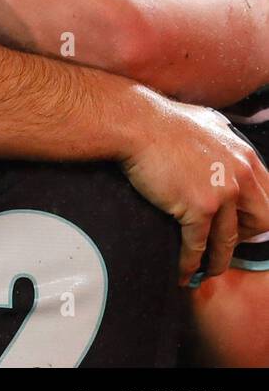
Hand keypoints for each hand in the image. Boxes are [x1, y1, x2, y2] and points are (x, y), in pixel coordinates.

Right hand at [120, 100, 268, 283]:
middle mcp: (240, 176)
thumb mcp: (206, 122)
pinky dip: (190, 263)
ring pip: (229, 240)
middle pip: (260, 221)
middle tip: (225, 244)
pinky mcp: (197, 207)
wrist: (135, 123)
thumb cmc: (161, 119)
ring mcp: (221, 193)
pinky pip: (198, 245)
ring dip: (218, 261)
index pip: (267, 195)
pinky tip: (182, 271)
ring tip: (207, 271)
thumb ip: (220, 138)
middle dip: (244, 238)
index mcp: (244, 156)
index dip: (254, 214)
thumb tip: (219, 137)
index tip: (240, 224)